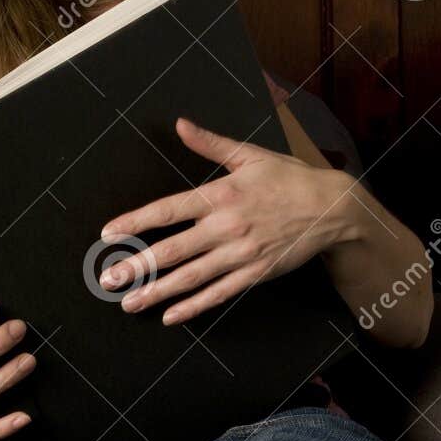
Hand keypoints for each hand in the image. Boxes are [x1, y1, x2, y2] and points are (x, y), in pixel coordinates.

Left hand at [98, 116, 346, 323]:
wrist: (333, 208)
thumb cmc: (289, 178)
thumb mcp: (250, 155)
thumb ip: (211, 143)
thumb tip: (181, 124)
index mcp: (220, 195)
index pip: (167, 210)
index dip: (135, 222)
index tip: (109, 233)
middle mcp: (226, 227)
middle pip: (171, 251)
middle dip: (136, 266)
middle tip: (108, 279)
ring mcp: (240, 254)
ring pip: (190, 278)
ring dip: (157, 292)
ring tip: (129, 303)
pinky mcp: (254, 274)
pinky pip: (218, 294)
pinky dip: (193, 307)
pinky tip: (170, 316)